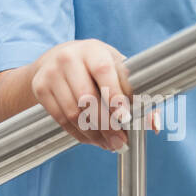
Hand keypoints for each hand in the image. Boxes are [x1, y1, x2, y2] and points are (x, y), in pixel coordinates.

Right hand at [31, 39, 159, 151]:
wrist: (56, 58)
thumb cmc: (96, 67)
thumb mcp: (117, 71)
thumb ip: (138, 95)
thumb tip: (154, 125)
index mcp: (93, 50)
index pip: (105, 72)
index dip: (115, 96)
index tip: (125, 118)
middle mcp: (69, 58)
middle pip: (87, 98)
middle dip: (107, 125)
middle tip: (121, 143)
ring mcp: (51, 73)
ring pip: (74, 113)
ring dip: (94, 134)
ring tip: (109, 144)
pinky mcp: (40, 88)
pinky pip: (61, 119)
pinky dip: (79, 134)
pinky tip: (92, 139)